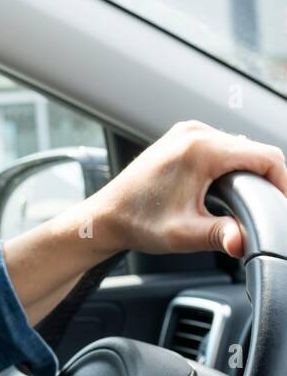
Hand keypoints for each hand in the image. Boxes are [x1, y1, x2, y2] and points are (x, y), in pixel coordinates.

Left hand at [87, 120, 286, 258]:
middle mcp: (195, 133)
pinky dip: (233, 166)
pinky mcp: (183, 138)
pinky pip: (224, 147)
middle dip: (268, 180)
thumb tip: (245, 243)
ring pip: (241, 148)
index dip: (285, 183)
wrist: (106, 216)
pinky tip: (230, 190)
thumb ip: (220, 236)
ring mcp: (187, 133)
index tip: (283, 206)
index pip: (267, 157)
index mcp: (199, 149)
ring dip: (251, 173)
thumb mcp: (183, 234)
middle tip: (268, 210)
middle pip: (256, 151)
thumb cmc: (137, 221)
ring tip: (250, 203)